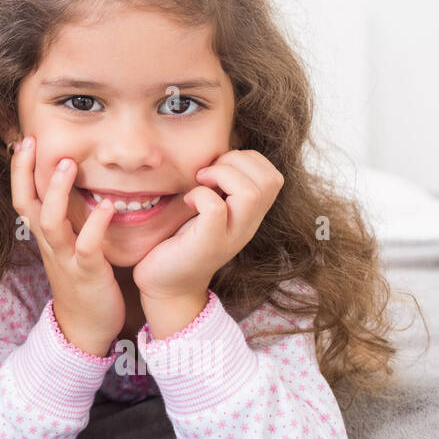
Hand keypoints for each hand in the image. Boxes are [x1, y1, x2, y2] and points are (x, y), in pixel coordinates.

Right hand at [10, 136, 125, 350]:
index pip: (22, 197)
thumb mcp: (66, 247)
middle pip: (26, 204)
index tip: (24, 140)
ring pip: (50, 222)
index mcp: (45, 236)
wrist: (85, 328)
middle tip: (32, 141)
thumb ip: (65, 220)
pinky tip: (108, 207)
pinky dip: (95, 226)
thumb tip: (67, 189)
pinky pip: (86, 247)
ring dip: (56, 192)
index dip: (19, 170)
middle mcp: (49, 244)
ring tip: (68, 164)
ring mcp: (65, 258)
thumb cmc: (80, 282)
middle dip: (25, 172)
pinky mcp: (87, 273)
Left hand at [132, 149, 285, 303]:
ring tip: (200, 182)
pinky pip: (216, 209)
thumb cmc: (180, 240)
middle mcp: (247, 225)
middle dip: (238, 161)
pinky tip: (187, 200)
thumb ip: (218, 186)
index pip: (273, 176)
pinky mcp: (209, 244)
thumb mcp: (206, 208)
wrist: (165, 284)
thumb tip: (214, 153)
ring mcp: (231, 236)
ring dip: (222, 175)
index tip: (217, 166)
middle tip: (208, 172)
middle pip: (271, 180)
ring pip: (252, 193)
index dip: (248, 159)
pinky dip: (200, 195)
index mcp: (249, 214)